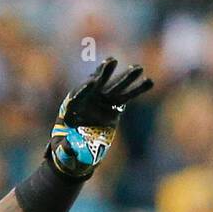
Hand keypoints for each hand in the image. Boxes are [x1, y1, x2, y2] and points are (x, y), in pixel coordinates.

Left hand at [48, 57, 152, 179]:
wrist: (77, 146)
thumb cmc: (66, 146)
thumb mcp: (63, 150)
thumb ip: (65, 148)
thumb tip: (68, 148)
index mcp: (71, 108)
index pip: (77, 97)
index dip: (83, 90)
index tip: (90, 83)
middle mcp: (87, 99)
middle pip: (96, 84)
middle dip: (104, 73)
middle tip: (111, 61)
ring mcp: (101, 100)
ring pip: (114, 88)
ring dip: (126, 77)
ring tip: (138, 67)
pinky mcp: (113, 106)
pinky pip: (126, 96)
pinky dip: (137, 89)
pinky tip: (149, 81)